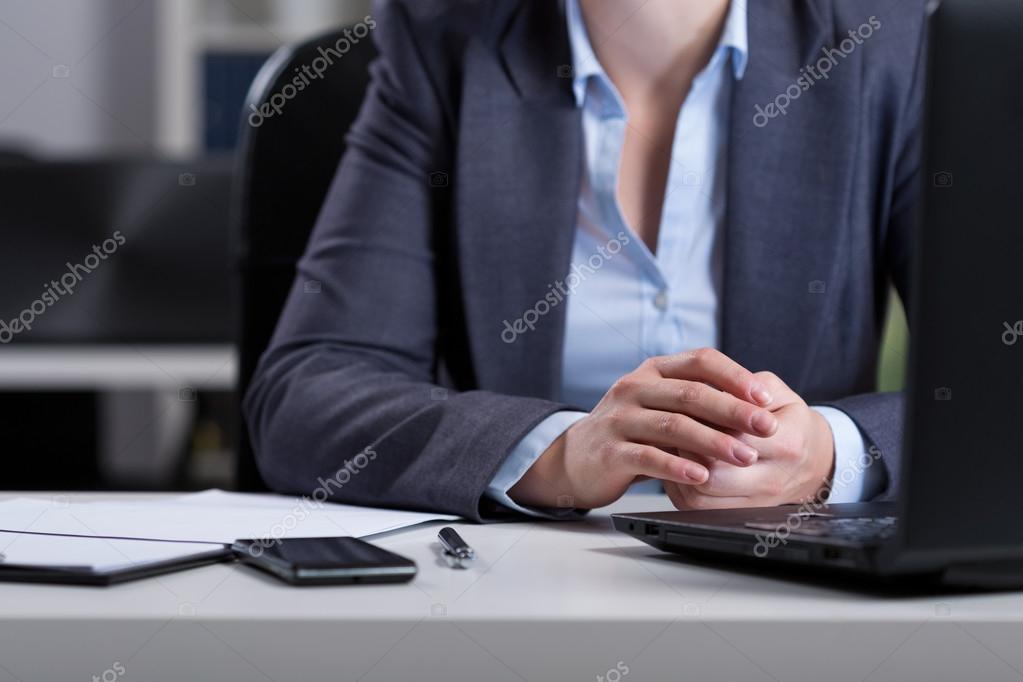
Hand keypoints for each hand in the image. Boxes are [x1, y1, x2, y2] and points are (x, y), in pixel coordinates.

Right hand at [509, 349, 777, 509]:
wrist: (576, 459)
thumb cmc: (631, 432)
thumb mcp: (660, 406)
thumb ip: (695, 400)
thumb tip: (754, 406)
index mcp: (653, 371)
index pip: (700, 361)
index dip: (736, 377)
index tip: (766, 398)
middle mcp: (634, 387)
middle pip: (691, 393)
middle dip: (734, 411)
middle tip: (767, 427)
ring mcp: (619, 418)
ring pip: (672, 425)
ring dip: (714, 441)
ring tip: (744, 456)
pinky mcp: (610, 451)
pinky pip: (648, 456)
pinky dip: (677, 466)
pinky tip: (701, 476)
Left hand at [664, 371, 835, 510]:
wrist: (813, 460)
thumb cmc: (789, 422)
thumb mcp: (777, 393)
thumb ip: (745, 389)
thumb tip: (707, 394)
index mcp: (787, 444)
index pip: (735, 438)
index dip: (705, 421)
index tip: (690, 408)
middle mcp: (772, 479)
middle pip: (714, 474)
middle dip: (687, 449)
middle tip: (677, 429)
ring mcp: (754, 502)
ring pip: (700, 497)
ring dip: (679, 470)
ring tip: (675, 446)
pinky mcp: (736, 513)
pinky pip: (695, 507)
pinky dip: (679, 485)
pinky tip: (678, 464)